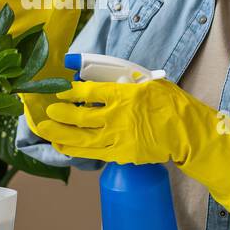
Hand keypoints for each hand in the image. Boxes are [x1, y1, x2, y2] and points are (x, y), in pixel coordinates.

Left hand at [33, 80, 229, 221]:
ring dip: (59, 134)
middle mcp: (117, 118)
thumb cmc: (169, 103)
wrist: (187, 132)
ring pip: (80, 139)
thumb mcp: (147, 81)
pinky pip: (92, 153)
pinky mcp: (121, 155)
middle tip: (43, 111)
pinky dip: (74, 149)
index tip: (59, 90)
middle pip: (78, 117)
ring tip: (44, 129)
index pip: (88, 92)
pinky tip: (62, 145)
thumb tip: (95, 74)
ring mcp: (118, 139)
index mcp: (124, 95)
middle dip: (56, 114)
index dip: (70, 92)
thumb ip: (122, 78)